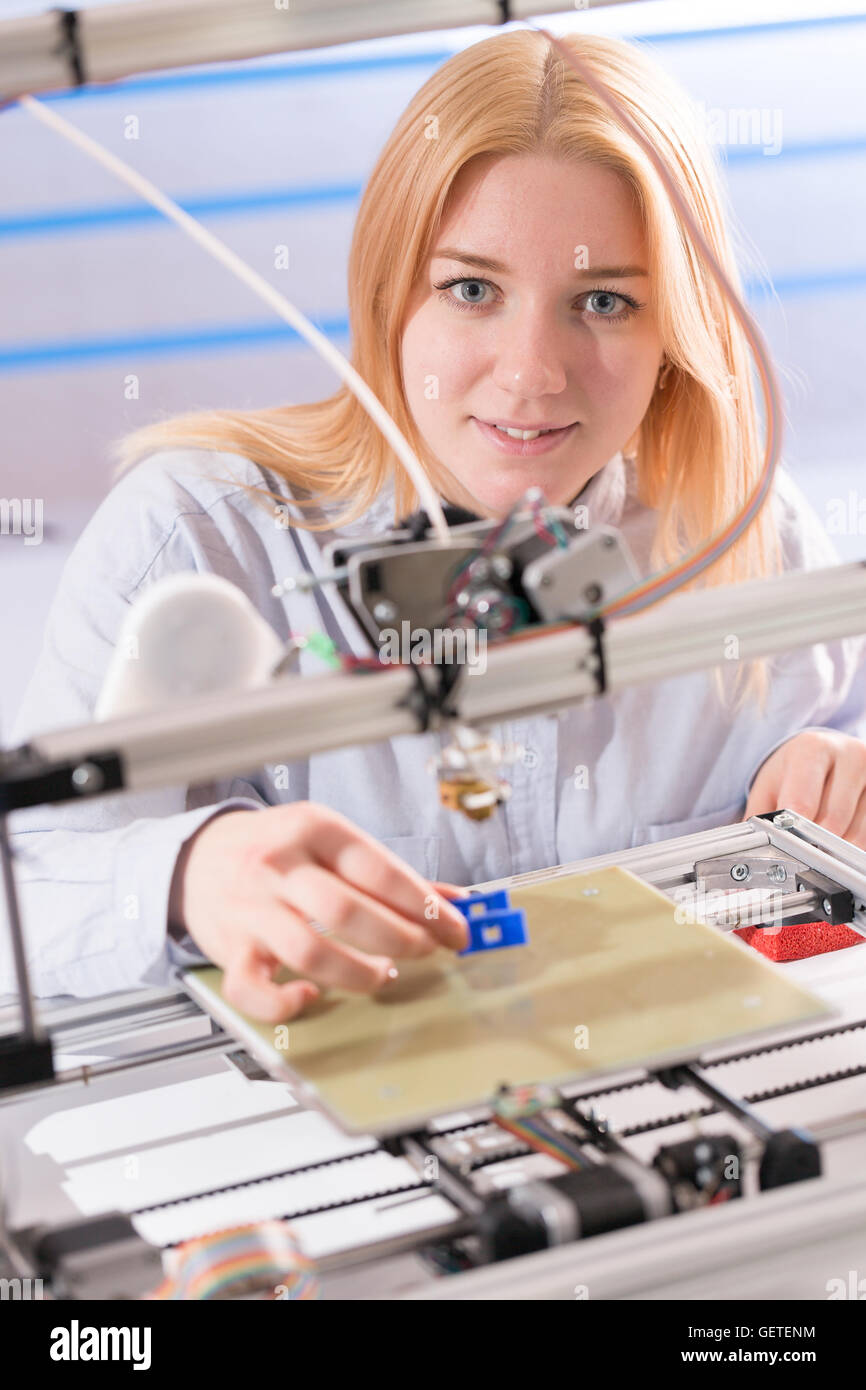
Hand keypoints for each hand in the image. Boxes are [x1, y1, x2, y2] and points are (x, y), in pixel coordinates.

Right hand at [170, 803, 468, 1020]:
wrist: (197, 857)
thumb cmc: (274, 850)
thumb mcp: (329, 842)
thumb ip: (388, 873)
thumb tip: (455, 900)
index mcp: (311, 829)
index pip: (378, 869)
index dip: (425, 904)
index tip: (454, 928)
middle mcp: (278, 866)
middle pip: (346, 910)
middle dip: (400, 938)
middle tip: (426, 950)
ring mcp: (251, 909)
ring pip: (309, 951)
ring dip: (358, 972)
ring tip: (383, 974)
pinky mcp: (231, 949)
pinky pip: (255, 988)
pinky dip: (288, 1002)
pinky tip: (313, 996)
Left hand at [744, 729, 865, 848]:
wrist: (823, 752)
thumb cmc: (793, 772)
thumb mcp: (768, 787)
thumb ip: (759, 817)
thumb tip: (753, 848)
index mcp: (812, 748)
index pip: (803, 803)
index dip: (793, 832)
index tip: (787, 848)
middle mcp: (848, 755)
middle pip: (833, 821)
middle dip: (815, 843)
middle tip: (802, 851)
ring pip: (857, 833)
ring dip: (837, 846)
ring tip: (821, 838)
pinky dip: (855, 843)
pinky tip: (841, 836)